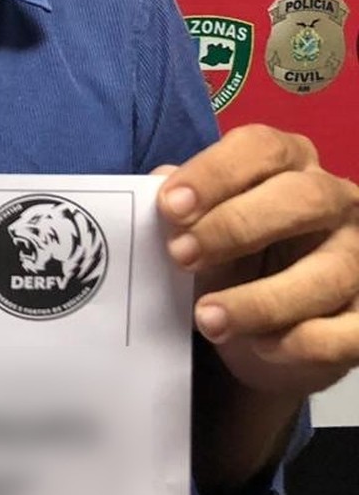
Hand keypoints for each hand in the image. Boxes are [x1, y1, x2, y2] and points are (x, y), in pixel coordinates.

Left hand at [156, 124, 358, 398]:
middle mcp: (337, 202)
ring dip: (261, 300)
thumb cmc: (230, 259)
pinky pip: (347, 334)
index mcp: (290, 164)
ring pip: (329, 274)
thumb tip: (155, 191)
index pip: (262, 148)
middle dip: (237, 226)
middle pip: (304, 198)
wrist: (263, 333)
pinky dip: (300, 343)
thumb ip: (180, 210)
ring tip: (207, 318)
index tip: (168, 206)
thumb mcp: (200, 229)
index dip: (215, 173)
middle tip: (181, 256)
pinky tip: (259, 345)